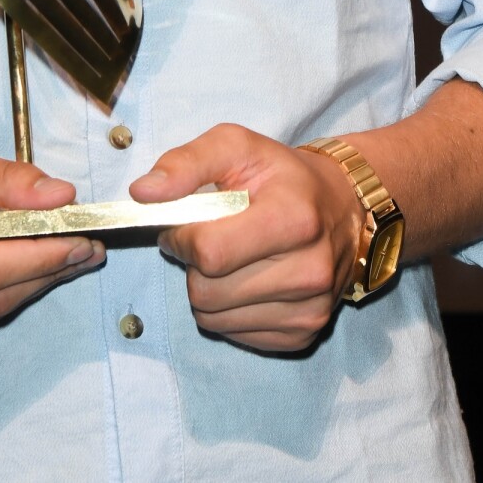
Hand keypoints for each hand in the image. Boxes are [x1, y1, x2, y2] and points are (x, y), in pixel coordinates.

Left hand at [130, 124, 363, 352]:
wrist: (340, 208)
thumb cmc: (281, 175)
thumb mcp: (235, 146)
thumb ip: (186, 163)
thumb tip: (142, 194)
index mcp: (294, 219)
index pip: (209, 252)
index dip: (182, 237)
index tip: (186, 222)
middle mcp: (309, 271)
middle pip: (207, 292)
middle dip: (192, 264)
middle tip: (205, 239)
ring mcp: (309, 310)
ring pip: (213, 320)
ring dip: (205, 289)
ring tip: (226, 258)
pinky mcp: (303, 335)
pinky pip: (233, 336)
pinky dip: (225, 311)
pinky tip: (244, 280)